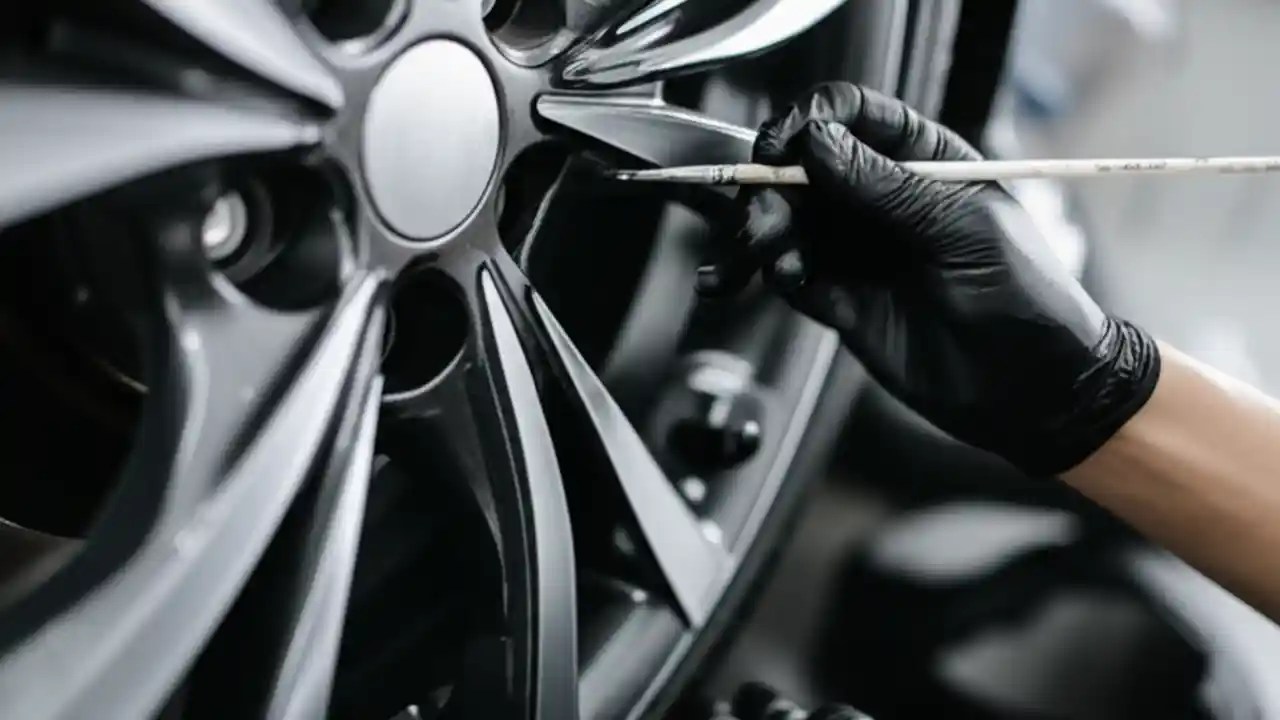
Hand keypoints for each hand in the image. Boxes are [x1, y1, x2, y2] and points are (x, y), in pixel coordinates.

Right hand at [697, 83, 1160, 474]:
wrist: (1030, 387)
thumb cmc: (1022, 293)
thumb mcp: (959, 226)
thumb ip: (885, 185)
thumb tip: (818, 141)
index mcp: (922, 161)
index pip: (852, 116)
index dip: (810, 120)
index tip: (780, 145)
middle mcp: (882, 199)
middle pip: (804, 168)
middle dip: (773, 184)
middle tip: (763, 213)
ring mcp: (859, 249)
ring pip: (789, 222)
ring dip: (765, 230)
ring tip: (766, 252)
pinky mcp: (842, 299)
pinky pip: (792, 274)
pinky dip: (774, 272)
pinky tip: (783, 277)